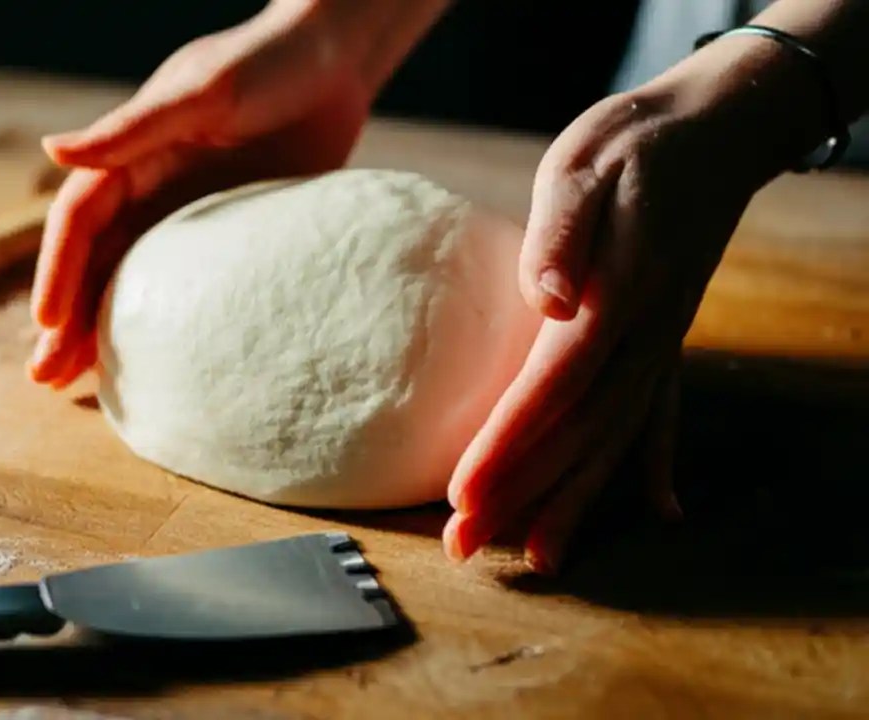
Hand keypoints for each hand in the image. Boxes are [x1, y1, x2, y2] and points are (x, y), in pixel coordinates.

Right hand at [27, 1, 373, 387]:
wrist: (336, 62)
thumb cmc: (267, 63)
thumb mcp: (203, 93)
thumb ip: (132, 128)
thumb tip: (52, 152)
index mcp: (130, 153)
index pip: (79, 219)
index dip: (57, 269)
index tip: (46, 320)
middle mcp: (147, 186)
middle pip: (93, 260)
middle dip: (64, 317)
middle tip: (43, 376)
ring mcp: (185, 213)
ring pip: (131, 280)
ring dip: (100, 328)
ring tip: (74, 385)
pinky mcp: (226, 232)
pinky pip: (185, 285)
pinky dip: (162, 321)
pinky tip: (154, 360)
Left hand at [441, 33, 827, 573]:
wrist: (711, 132)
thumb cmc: (632, 145)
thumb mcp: (583, 164)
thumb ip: (561, 232)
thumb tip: (547, 298)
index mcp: (614, 295)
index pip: (552, 388)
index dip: (508, 448)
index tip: (463, 496)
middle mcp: (643, 336)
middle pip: (577, 433)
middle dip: (519, 496)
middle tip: (463, 547)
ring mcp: (661, 344)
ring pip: (614, 440)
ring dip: (573, 500)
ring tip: (537, 559)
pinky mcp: (665, 340)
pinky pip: (660, 416)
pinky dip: (652, 466)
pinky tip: (658, 511)